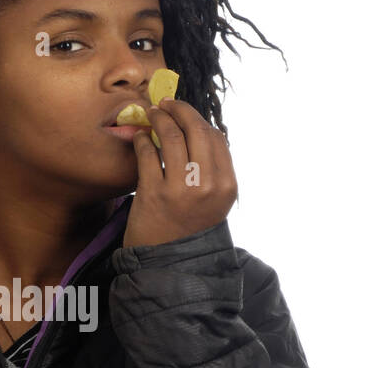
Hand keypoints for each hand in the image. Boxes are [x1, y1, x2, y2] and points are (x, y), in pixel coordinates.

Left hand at [121, 97, 238, 248]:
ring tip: (151, 114)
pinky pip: (148, 152)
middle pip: (196, 129)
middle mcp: (208, 186)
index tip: (184, 113)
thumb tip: (201, 129)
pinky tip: (140, 137)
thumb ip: (213, 170)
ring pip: (172, 135)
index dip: (198, 120)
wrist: (168, 263)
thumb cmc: (189, 228)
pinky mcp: (153, 192)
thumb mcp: (214, 202)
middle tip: (166, 103)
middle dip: (179, 110)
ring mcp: (180, 189)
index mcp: (227, 186)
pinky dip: (143, 139)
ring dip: (159, 118)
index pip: (216, 138)